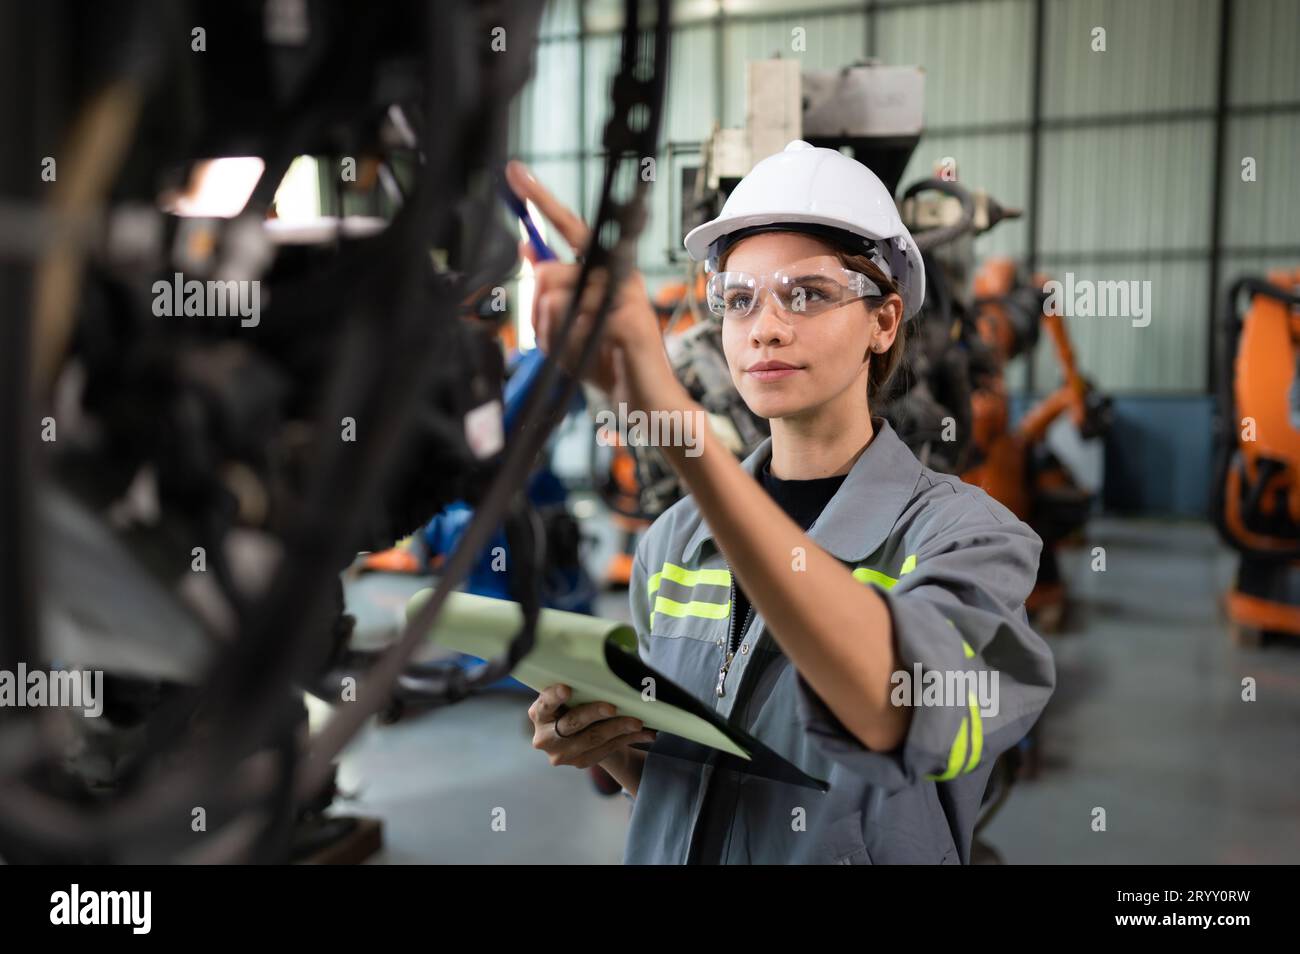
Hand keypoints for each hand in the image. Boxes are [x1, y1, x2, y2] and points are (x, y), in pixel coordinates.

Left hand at [506, 160, 670, 404]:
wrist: (641, 401)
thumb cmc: (608, 361)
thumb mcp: (570, 321)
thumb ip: (553, 285)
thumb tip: (528, 248)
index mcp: (606, 270)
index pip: (570, 226)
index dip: (541, 200)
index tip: (515, 173)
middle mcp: (618, 274)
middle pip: (547, 271)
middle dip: (537, 311)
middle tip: (556, 337)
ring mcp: (626, 295)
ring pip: (552, 298)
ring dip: (552, 334)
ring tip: (577, 351)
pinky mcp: (628, 319)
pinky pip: (571, 322)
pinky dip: (569, 346)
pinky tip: (588, 356)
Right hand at [528, 683, 655, 770]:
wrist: (579, 733)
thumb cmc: (574, 703)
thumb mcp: (569, 695)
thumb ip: (578, 688)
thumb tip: (605, 674)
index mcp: (538, 713)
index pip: (544, 705)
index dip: (554, 697)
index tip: (567, 689)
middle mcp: (545, 737)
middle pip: (571, 724)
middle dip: (594, 713)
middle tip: (613, 707)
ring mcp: (562, 754)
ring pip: (592, 739)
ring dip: (618, 729)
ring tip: (638, 722)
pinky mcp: (580, 763)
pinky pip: (606, 750)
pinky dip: (627, 740)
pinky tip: (645, 733)